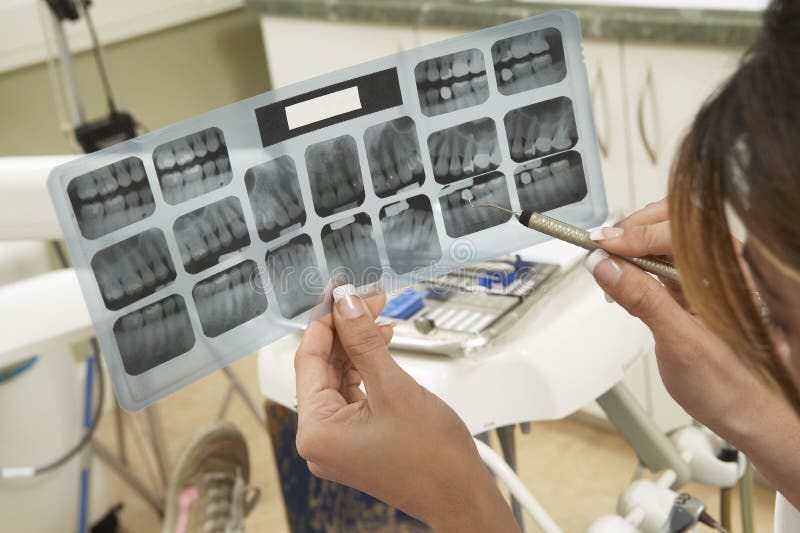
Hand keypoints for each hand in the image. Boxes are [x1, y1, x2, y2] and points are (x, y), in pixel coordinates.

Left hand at [294, 285, 519, 531]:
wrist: (461, 495)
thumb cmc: (433, 460)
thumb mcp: (395, 388)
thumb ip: (364, 342)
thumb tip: (346, 307)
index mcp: (316, 431)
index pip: (308, 360)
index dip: (326, 322)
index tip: (341, 295)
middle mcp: (320, 440)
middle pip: (322, 368)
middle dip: (345, 331)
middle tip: (368, 301)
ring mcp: (337, 442)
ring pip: (338, 378)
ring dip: (356, 347)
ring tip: (377, 318)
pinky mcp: (355, 441)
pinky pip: (351, 394)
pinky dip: (364, 368)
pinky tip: (378, 347)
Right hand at [586, 199, 774, 433]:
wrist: (752, 416)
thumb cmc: (732, 387)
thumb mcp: (680, 343)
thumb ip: (642, 300)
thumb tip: (607, 266)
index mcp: (729, 277)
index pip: (678, 234)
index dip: (637, 234)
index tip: (602, 245)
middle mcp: (721, 271)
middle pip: (674, 224)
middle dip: (634, 229)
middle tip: (602, 247)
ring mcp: (707, 279)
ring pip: (666, 240)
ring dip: (633, 246)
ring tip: (608, 263)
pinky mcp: (693, 291)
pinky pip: (663, 263)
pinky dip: (637, 264)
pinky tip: (622, 277)